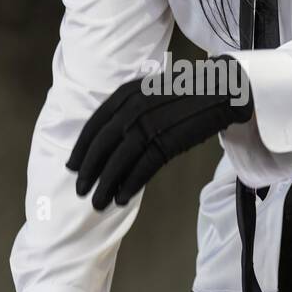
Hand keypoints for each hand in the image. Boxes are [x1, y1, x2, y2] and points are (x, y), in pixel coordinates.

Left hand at [66, 56, 252, 208]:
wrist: (220, 89)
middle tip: (81, 190)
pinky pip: (143, 167)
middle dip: (89, 170)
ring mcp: (151, 124)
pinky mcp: (168, 140)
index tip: (72, 166)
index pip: (94, 124)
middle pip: (103, 144)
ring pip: (120, 159)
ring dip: (107, 183)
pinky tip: (123, 198)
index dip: (81, 149)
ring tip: (99, 202)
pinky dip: (131, 184)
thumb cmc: (185, 93)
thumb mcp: (150, 93)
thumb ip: (129, 111)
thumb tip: (110, 142)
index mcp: (126, 94)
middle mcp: (134, 107)